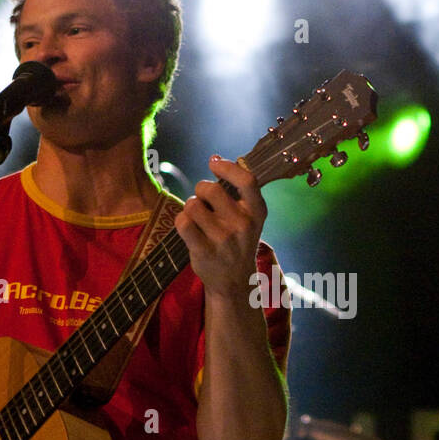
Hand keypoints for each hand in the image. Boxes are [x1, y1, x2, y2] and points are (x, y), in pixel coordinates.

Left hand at [174, 155, 266, 299]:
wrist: (234, 281)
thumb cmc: (238, 241)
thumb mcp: (249, 217)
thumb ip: (237, 191)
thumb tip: (215, 158)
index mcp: (257, 212)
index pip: (247, 180)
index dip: (227, 167)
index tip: (213, 162)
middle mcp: (243, 225)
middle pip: (210, 189)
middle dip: (200, 189)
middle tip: (203, 201)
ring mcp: (224, 239)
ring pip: (192, 205)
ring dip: (190, 207)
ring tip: (198, 219)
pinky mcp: (204, 251)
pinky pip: (183, 223)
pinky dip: (181, 221)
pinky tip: (189, 229)